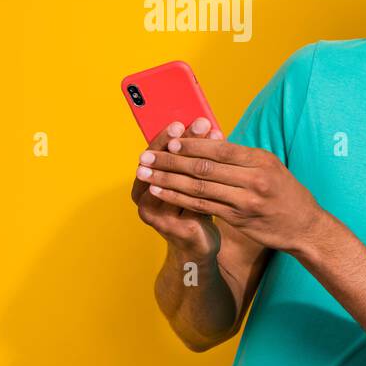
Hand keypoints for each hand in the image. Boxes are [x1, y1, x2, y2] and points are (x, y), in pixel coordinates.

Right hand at [131, 117, 222, 257]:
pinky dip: (209, 183)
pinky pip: (193, 201)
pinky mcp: (178, 228)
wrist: (199, 245)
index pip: (153, 152)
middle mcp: (144, 198)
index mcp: (142, 183)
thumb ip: (194, 159)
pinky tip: (223, 170)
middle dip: (185, 141)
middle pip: (163, 164)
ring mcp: (158, 215)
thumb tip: (207, 126)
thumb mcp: (191, 180)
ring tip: (216, 141)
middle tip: (202, 123)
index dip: (168, 135)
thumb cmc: (195, 206)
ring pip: (178, 181)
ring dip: (197, 158)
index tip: (185, 120)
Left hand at [133, 131, 325, 253]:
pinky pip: (203, 206)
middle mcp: (254, 179)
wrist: (305, 226)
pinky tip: (162, 191)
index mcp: (261, 160)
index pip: (219, 148)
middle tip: (146, 155)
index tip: (169, 141)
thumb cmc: (286, 193)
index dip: (191, 144)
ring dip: (168, 179)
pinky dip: (179, 197)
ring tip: (146, 173)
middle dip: (171, 160)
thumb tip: (209, 142)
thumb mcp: (270, 167)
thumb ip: (242, 157)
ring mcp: (246, 201)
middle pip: (204, 167)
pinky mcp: (239, 218)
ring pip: (199, 187)